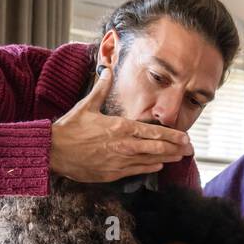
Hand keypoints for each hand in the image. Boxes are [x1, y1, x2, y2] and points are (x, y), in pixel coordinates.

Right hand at [50, 67, 194, 183]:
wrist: (53, 152)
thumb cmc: (69, 128)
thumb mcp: (87, 105)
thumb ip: (101, 88)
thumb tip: (106, 69)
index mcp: (120, 127)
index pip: (153, 131)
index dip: (172, 135)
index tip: (185, 137)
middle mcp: (124, 145)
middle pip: (157, 148)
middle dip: (176, 148)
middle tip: (190, 150)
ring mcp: (119, 162)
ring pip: (150, 161)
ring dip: (167, 159)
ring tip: (180, 157)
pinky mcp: (112, 174)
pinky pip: (137, 171)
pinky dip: (150, 168)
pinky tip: (159, 165)